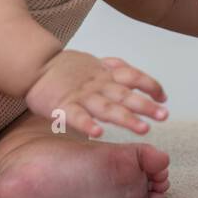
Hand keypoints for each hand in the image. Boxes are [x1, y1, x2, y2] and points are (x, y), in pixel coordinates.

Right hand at [24, 50, 168, 137]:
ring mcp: (81, 96)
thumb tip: (138, 78)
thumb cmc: (65, 68)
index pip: (133, 76)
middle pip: (125, 94)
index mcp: (104, 74)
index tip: (163, 98)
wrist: (35, 65)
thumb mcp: (93, 62)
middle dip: (145, 105)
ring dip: (125, 118)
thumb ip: (114, 68)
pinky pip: (77, 117)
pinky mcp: (63, 106)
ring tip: (143, 129)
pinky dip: (87, 125)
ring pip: (106, 107)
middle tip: (163, 115)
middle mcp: (97, 85)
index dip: (150, 85)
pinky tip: (98, 134)